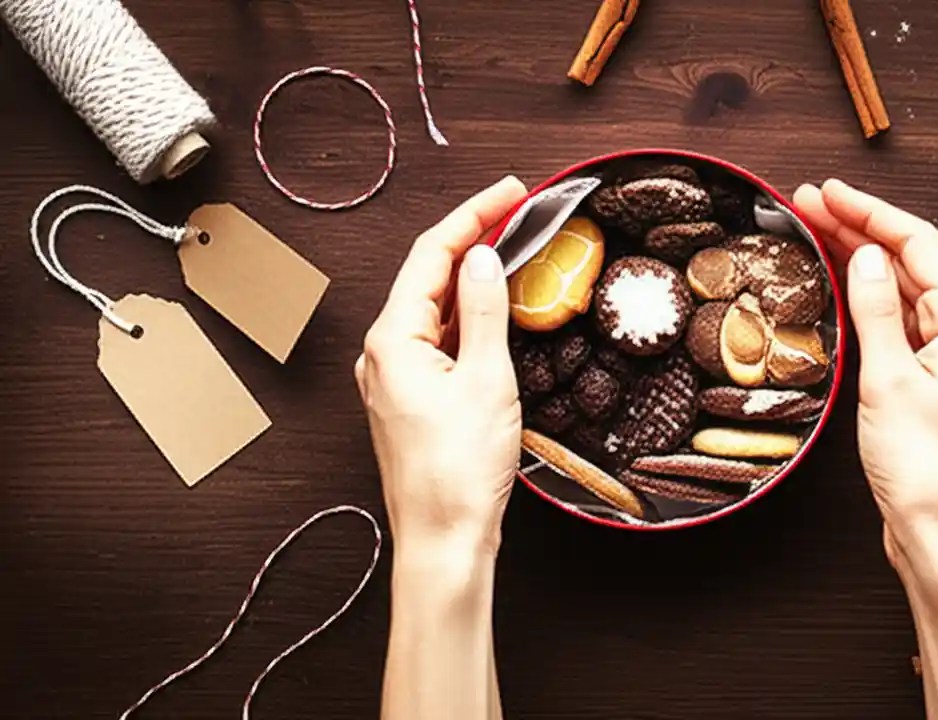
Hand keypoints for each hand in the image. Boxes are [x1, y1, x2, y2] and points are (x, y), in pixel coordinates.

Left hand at [356, 176, 528, 555]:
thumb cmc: (459, 472)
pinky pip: (436, 342)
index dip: (473, 215)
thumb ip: (484, 311)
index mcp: (393, 340)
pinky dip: (464, 318)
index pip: (431, 255)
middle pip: (427, 276)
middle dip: (471, 239)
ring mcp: (393, 378)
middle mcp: (382, 353)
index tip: (510, 191)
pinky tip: (490, 312)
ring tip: (510, 250)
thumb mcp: (486, 379)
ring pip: (432, 309)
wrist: (443, 540)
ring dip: (469, 279)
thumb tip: (484, 257)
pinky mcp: (408, 400)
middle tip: (516, 211)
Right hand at [794, 179, 937, 570]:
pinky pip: (899, 323)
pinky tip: (841, 284)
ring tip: (815, 229)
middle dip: (858, 228)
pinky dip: (868, 299)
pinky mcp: (932, 379)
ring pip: (902, 290)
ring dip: (861, 259)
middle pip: (909, 261)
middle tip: (806, 203)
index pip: (917, 244)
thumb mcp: (890, 380)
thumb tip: (867, 254)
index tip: (826, 191)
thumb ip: (876, 311)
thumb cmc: (925, 468)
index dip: (869, 211)